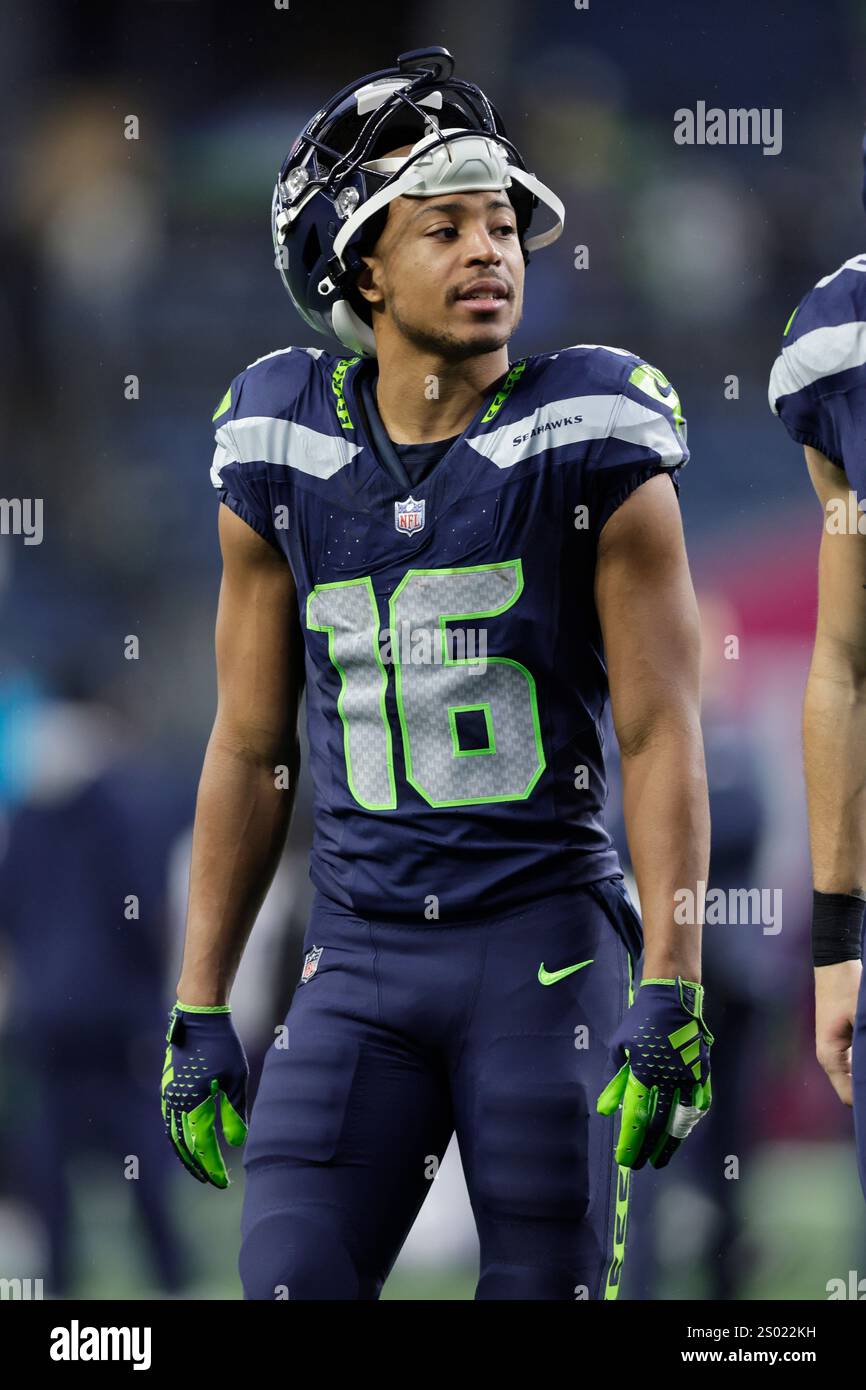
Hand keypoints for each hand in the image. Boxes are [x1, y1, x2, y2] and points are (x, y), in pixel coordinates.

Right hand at [161, 1002, 248, 1186]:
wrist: (199, 1018)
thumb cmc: (221, 1047)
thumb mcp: (235, 1081)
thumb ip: (234, 1114)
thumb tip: (235, 1144)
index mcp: (192, 1104)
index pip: (200, 1147)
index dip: (211, 1167)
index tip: (222, 1183)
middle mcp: (174, 1104)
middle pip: (183, 1146)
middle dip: (198, 1166)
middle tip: (212, 1180)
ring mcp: (168, 1095)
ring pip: (174, 1135)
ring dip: (186, 1154)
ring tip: (200, 1167)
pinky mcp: (169, 1087)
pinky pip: (171, 1121)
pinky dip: (180, 1136)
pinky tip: (190, 1140)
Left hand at [597, 977, 712, 1168]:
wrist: (673, 998)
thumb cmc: (641, 1022)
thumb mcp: (620, 1047)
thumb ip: (615, 1080)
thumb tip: (605, 1110)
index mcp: (643, 1071)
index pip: (635, 1115)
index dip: (630, 1140)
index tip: (624, 1159)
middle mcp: (666, 1077)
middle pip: (657, 1123)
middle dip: (647, 1148)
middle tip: (639, 1165)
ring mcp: (687, 1075)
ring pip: (680, 1119)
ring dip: (669, 1143)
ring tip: (661, 1159)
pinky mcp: (702, 1071)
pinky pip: (698, 1103)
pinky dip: (690, 1121)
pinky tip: (682, 1132)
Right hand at [815, 960, 860, 1105]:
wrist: (835, 964)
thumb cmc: (847, 988)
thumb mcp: (863, 1018)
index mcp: (831, 1056)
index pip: (849, 1096)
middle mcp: (831, 1058)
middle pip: (853, 1091)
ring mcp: (836, 1052)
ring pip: (855, 1079)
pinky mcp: (843, 1044)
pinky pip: (856, 1066)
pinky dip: (865, 1069)